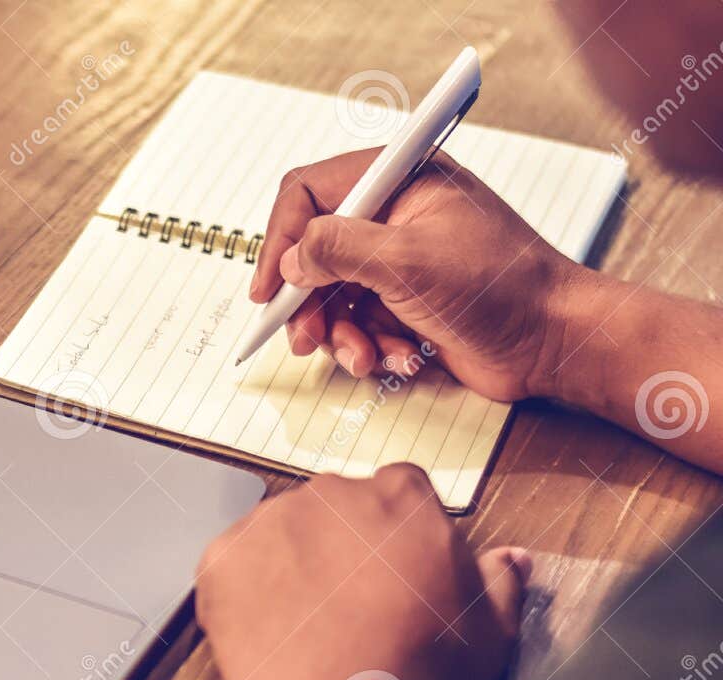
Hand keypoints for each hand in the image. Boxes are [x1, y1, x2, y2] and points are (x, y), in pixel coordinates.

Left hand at [195, 467, 528, 679]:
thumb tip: (513, 559)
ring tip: (306, 623)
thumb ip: (502, 584)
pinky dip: (246, 588)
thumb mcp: (490, 634)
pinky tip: (268, 629)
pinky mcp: (222, 555)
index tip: (396, 573)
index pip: (402, 492)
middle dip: (343, 544)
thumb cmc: (416, 669)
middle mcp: (331, 492)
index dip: (399, 534)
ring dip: (292, 562)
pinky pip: (235, 563)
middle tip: (349, 603)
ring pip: (283, 531)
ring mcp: (269, 520)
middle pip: (337, 507)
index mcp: (401, 496)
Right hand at [251, 150, 588, 401]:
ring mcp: (399, 260)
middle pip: (313, 252)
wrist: (554, 342)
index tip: (269, 288)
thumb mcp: (409, 262)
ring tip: (363, 356)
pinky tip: (400, 356)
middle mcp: (395, 215)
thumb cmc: (503, 288)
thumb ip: (339, 249)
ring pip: (331, 295)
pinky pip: (358, 323)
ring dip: (339, 334)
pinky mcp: (405, 302)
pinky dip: (369, 346)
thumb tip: (291, 258)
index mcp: (400, 180)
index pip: (310, 193)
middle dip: (307, 302)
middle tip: (305, 338)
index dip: (281, 239)